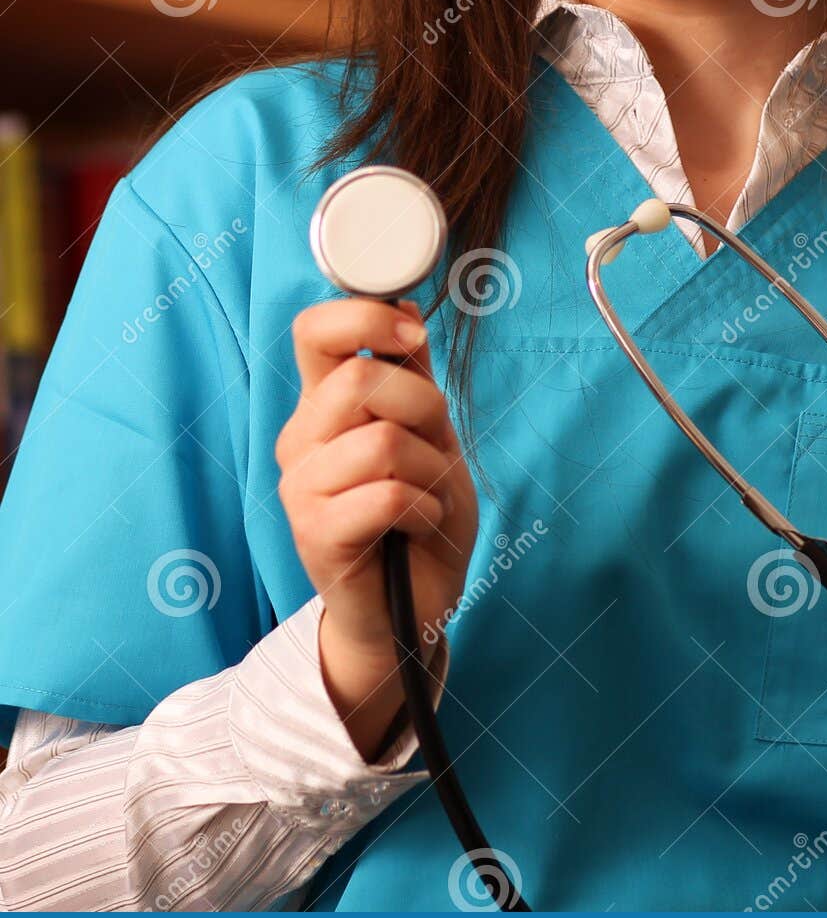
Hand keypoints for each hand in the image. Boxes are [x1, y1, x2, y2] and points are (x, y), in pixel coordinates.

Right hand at [276, 296, 479, 755]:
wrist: (411, 610)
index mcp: (323, 405)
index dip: (366, 320)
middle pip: (359, 382)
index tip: (412, 339)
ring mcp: (300, 487)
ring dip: (430, 470)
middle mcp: (300, 439)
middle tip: (436, 448)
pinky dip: (425, 510)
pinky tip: (418, 526)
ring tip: (427, 497)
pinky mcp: (313, 534)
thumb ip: (412, 376)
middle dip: (424, 410)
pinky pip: (388, 496)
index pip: (314, 330)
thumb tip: (406, 306)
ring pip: (382, 442)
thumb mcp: (432, 435)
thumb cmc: (420, 517)